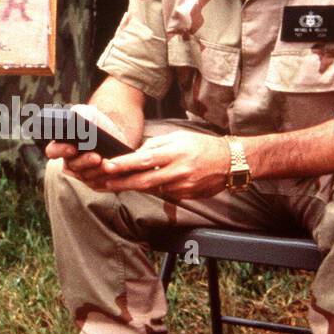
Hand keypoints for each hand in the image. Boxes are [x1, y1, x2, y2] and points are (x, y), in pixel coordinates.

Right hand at [44, 104, 134, 187]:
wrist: (114, 135)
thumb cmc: (96, 123)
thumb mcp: (88, 113)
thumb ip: (81, 113)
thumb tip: (85, 122)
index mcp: (61, 146)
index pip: (52, 151)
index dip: (60, 151)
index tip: (72, 147)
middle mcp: (69, 162)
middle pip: (72, 166)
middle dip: (84, 162)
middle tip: (96, 157)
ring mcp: (82, 174)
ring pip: (86, 176)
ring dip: (97, 171)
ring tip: (107, 163)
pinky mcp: (95, 181)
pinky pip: (99, 183)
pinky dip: (107, 177)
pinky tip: (114, 170)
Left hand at [98, 131, 232, 199]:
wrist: (229, 162)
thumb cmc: (202, 146)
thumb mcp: (179, 138)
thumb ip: (156, 145)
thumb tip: (136, 153)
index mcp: (174, 153)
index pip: (144, 160)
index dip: (124, 165)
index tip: (108, 166)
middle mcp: (177, 171)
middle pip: (144, 180)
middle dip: (122, 183)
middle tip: (104, 183)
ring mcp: (182, 186)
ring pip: (152, 189)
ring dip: (135, 187)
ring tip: (117, 185)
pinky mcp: (186, 195)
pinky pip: (164, 193)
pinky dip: (153, 189)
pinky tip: (143, 186)